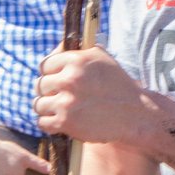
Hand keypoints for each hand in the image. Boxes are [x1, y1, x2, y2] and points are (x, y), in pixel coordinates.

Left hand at [34, 48, 153, 146]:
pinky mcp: (65, 123)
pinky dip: (49, 124)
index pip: (45, 65)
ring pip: (38, 104)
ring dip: (47, 108)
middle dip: (49, 92)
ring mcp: (66, 102)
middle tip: (61, 97)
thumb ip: (77, 52)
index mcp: (76, 60)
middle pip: (40, 85)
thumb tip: (54, 51)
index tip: (57, 81)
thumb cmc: (118, 85)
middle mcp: (70, 80)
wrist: (135, 115)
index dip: (50, 73)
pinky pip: (42, 122)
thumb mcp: (101, 58)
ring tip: (61, 109)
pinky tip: (61, 122)